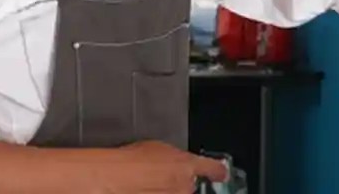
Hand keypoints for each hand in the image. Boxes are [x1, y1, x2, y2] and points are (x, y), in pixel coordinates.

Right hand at [101, 141, 227, 193]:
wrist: (118, 180)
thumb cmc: (132, 162)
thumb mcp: (156, 149)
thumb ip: (172, 157)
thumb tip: (173, 161)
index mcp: (188, 166)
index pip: (213, 169)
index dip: (217, 171)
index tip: (221, 173)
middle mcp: (186, 186)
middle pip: (191, 186)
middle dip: (180, 183)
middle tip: (160, 178)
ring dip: (168, 191)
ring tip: (147, 185)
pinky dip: (158, 192)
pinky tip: (144, 188)